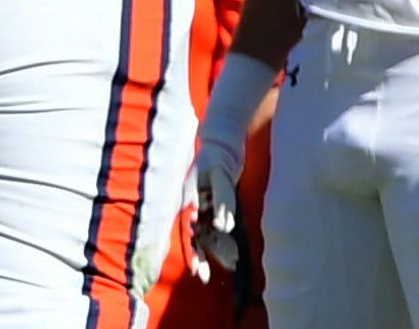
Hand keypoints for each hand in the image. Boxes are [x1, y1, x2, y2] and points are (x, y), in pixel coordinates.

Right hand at [183, 132, 243, 283]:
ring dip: (216, 248)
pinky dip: (222, 236)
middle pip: (193, 235)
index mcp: (186, 197)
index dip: (192, 251)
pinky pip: (213, 224)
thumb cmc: (218, 156)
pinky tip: (232, 249)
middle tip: (204, 277)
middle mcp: (190, 203)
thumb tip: (222, 227)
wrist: (223, 141)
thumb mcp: (220, 176)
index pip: (186, 230)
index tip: (196, 271)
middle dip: (200, 256)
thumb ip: (222, 200)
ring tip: (230, 264)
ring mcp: (199, 203)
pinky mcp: (209, 202)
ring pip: (205, 232)